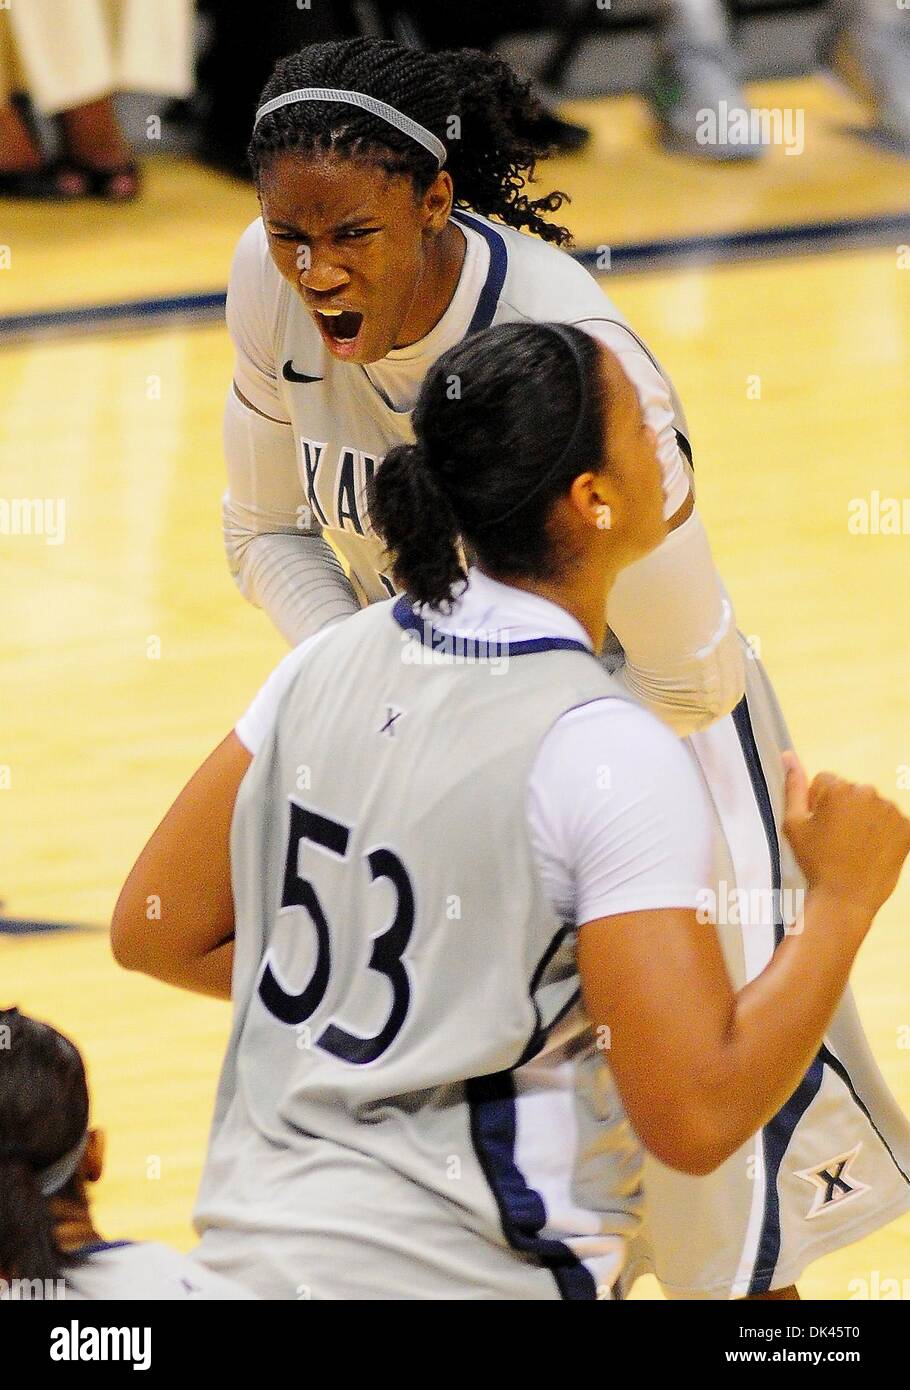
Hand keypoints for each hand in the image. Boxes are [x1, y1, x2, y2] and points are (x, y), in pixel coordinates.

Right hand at [782, 751, 909, 919]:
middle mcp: (868, 792)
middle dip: (844, 808)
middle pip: (851, 792)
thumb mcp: (793, 825)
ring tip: (855, 847)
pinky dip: (884, 831)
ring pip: (872, 805)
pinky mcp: (907, 828)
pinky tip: (873, 850)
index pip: (826, 782)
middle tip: (836, 839)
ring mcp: (891, 810)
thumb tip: (788, 754)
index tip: (819, 827)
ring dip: (864, 819)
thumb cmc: (814, 861)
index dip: (818, 804)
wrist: (845, 899)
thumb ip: (793, 786)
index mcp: (839, 789)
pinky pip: (892, 820)